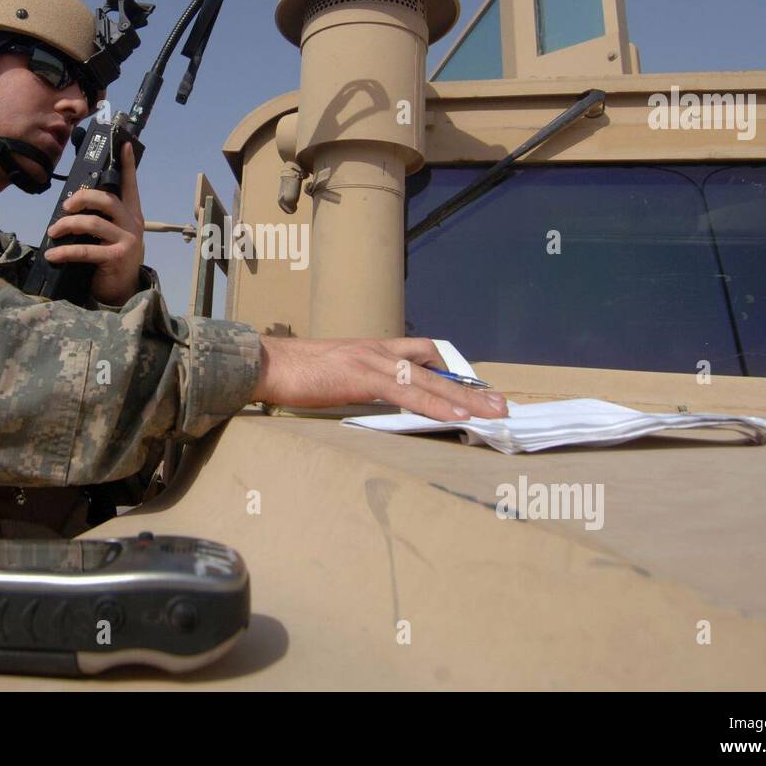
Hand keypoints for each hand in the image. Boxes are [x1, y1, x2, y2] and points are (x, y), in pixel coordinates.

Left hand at [44, 141, 145, 305]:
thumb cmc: (112, 258)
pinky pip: (86, 249)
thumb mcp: (111, 234)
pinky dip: (65, 252)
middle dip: (82, 198)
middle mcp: (132, 224)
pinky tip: (52, 254)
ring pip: (93, 223)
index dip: (127, 165)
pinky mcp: (117, 257)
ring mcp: (127, 241)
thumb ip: (101, 218)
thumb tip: (71, 206)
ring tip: (52, 232)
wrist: (122, 291)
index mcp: (131, 214)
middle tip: (65, 207)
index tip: (122, 143)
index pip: (130, 185)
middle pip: (107, 200)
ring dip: (68, 225)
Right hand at [253, 336, 507, 420]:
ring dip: (465, 398)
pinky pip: (409, 392)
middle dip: (470, 386)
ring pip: (430, 380)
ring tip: (493, 412)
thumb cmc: (292, 373)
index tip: (470, 389)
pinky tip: (458, 416)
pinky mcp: (363, 377)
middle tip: (499, 403)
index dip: (448, 372)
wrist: (266, 364)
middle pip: (436, 365)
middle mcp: (377, 350)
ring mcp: (372, 361)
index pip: (420, 353)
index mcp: (370, 349)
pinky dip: (437, 404)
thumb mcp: (332, 375)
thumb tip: (372, 400)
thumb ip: (357, 383)